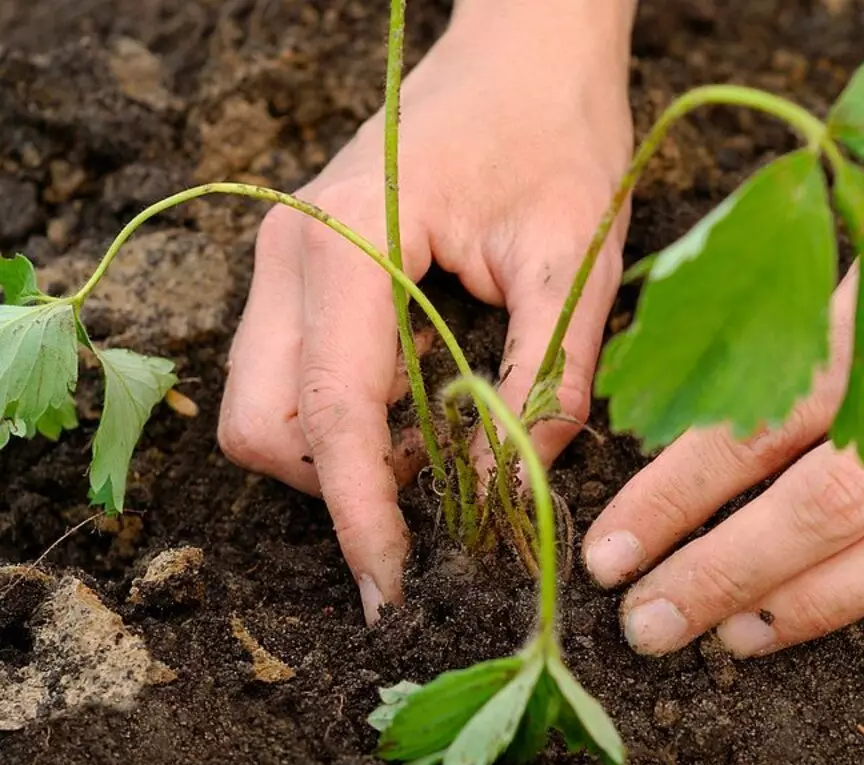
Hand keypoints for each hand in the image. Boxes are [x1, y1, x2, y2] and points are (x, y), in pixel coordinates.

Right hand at [219, 3, 633, 620]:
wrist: (526, 52)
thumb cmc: (558, 134)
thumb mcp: (576, 259)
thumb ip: (546, 380)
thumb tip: (512, 491)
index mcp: (348, 241)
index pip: (332, 413)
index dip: (360, 514)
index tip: (394, 588)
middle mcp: (292, 251)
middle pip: (263, 425)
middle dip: (336, 487)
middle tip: (436, 492)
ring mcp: (288, 259)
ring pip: (268, 406)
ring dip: (342, 454)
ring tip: (440, 440)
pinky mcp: (306, 270)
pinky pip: (296, 375)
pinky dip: (347, 417)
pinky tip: (422, 402)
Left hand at [584, 77, 863, 657]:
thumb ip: (818, 320)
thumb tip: (702, 410)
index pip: (774, 416)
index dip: (681, 492)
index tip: (614, 544)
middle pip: (832, 506)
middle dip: (723, 574)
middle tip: (645, 622)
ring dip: (803, 610)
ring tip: (720, 636)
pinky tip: (824, 613)